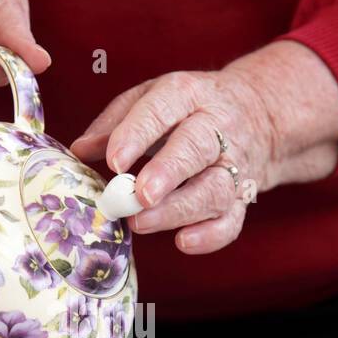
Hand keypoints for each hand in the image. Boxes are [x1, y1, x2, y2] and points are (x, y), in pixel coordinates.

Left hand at [70, 41, 337, 253]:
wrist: (258, 114)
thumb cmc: (189, 109)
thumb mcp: (152, 98)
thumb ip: (115, 122)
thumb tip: (78, 150)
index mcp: (188, 95)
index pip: (163, 109)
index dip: (138, 135)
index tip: (114, 161)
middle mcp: (216, 128)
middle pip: (197, 147)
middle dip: (168, 171)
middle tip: (139, 195)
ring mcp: (234, 165)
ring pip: (214, 188)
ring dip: (179, 209)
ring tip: (141, 223)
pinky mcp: (243, 196)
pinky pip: (233, 220)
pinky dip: (211, 235)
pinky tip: (183, 241)